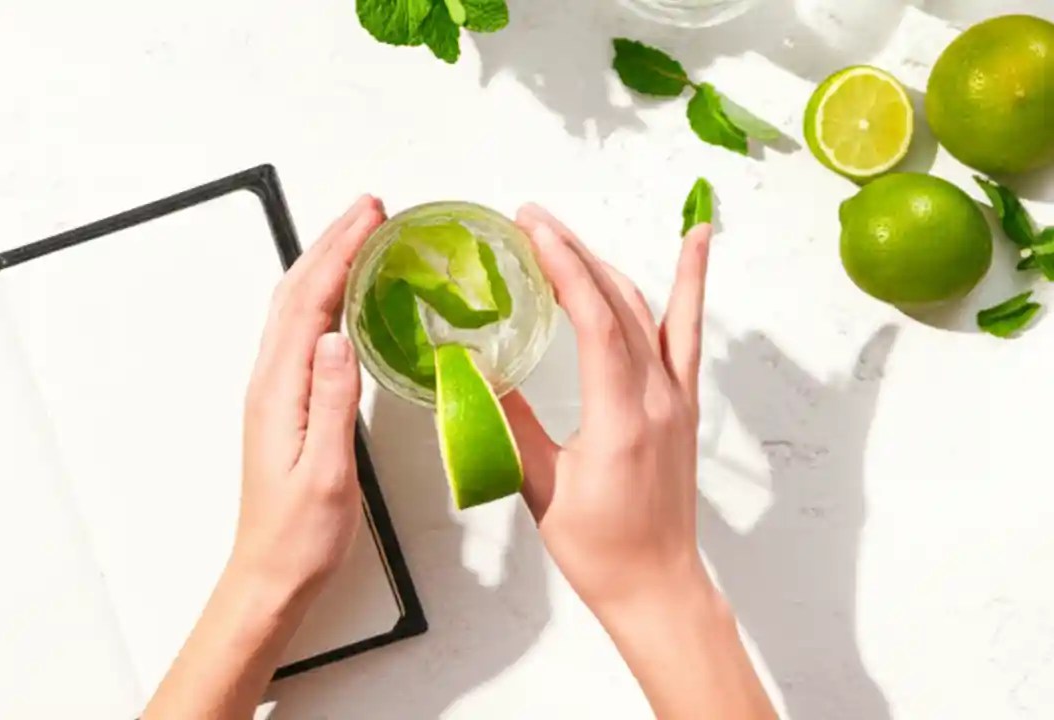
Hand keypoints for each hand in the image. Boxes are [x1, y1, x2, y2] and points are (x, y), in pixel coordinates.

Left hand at [143, 196, 385, 719]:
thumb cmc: (300, 535)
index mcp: (279, 392)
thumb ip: (332, 404)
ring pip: (297, 309)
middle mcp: (270, 383)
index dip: (339, 252)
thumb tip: (338, 339)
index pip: (309, 303)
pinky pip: (303, 333)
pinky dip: (325, 299)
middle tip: (370, 209)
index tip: (370, 217)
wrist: (270, 575)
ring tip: (361, 236)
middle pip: (297, 293)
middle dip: (332, 243)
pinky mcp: (286, 404)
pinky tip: (346, 299)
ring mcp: (274, 392)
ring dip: (326, 264)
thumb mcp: (328, 474)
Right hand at [506, 203, 713, 615]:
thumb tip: (480, 375)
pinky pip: (685, 332)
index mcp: (621, 420)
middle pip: (619, 304)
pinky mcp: (682, 405)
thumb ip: (514, 427)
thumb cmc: (601, 551)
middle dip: (574, 253)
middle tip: (532, 219)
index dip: (565, 269)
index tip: (533, 229)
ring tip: (569, 233)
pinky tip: (697, 240)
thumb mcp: (542, 488)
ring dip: (608, 264)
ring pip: (648, 310)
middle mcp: (658, 400)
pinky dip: (689, 282)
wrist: (657, 586)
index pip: (596, 323)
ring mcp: (677, 399)